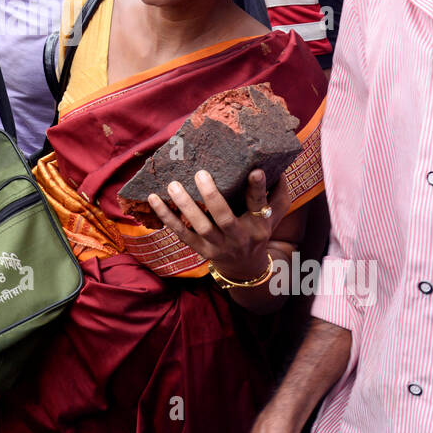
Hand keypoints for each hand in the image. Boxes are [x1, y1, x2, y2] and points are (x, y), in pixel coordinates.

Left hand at [147, 167, 290, 281]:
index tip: (254, 170)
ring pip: (201, 227)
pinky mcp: (201, 250)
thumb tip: (277, 166)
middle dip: (212, 196)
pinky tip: (154, 199)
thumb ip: (278, 194)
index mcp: (259, 224)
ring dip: (185, 206)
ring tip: (173, 185)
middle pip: (225, 218)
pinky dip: (166, 217)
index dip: (257, 188)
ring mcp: (218, 246)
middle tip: (200, 173)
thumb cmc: (258, 231)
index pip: (259, 204)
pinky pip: (181, 234)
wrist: (245, 267)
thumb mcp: (274, 216)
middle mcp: (239, 237)